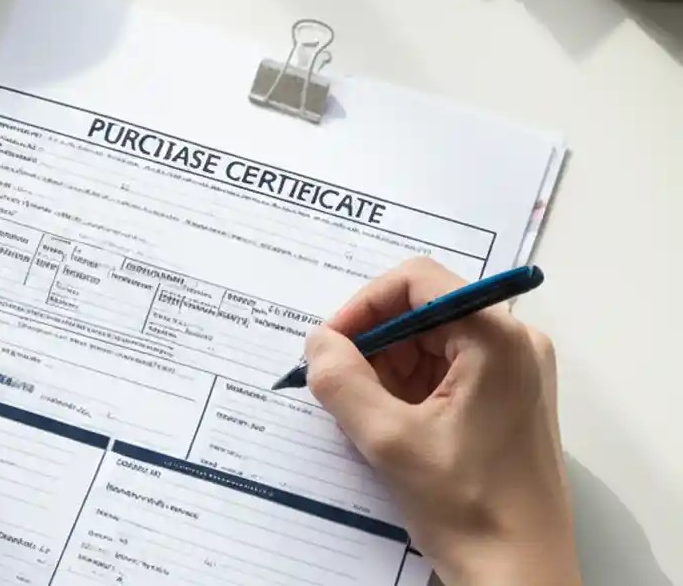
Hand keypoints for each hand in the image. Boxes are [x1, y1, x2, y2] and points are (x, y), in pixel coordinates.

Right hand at [304, 259, 579, 585]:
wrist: (520, 575)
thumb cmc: (469, 510)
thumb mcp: (388, 441)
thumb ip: (342, 381)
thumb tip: (317, 342)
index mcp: (497, 339)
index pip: (417, 281)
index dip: (363, 305)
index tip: (329, 345)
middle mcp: (513, 343)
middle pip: (422, 311)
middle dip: (372, 345)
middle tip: (338, 388)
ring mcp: (512, 372)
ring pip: (429, 343)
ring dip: (386, 371)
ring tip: (365, 418)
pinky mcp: (505, 399)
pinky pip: (443, 371)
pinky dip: (406, 391)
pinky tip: (389, 429)